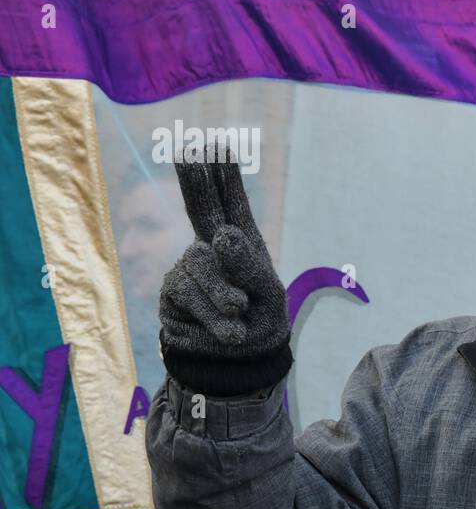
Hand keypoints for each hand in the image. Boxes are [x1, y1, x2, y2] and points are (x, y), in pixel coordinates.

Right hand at [159, 144, 292, 396]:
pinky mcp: (173, 294)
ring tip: (241, 313)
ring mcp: (189, 269)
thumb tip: (221, 234)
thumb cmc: (261, 323)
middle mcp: (212, 250)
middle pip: (201, 210)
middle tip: (190, 149)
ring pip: (201, 266)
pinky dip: (214, 315)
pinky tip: (227, 330)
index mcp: (243, 245)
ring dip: (225, 296)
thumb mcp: (268, 295)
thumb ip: (249, 265)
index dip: (225, 177)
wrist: (240, 364)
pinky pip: (190, 296)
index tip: (217, 144)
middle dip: (195, 180)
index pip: (233, 205)